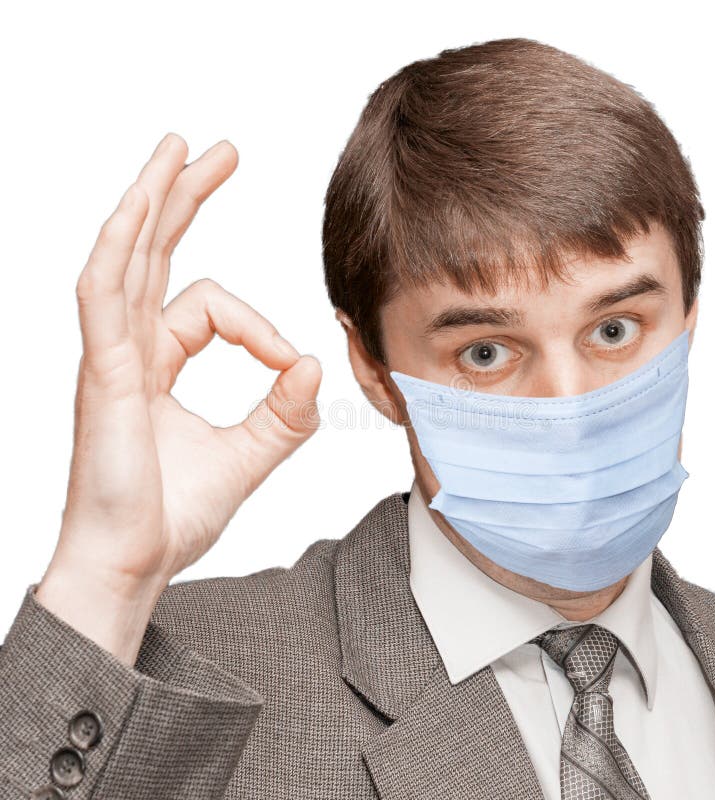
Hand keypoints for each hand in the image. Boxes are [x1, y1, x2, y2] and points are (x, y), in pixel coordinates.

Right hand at [42, 133, 321, 603]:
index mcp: (158, 363)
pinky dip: (118, 251)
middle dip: (185, 197)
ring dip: (150, 200)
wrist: (135, 564)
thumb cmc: (175, 514)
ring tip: (177, 148)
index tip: (288, 365)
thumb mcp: (251, 456)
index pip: (211, 308)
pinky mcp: (101, 376)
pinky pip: (102, 298)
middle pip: (155, 253)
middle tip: (215, 151)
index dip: (260, 327)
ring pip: (125, 258)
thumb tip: (314, 362)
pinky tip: (135, 209)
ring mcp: (109, 358)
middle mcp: (128, 350)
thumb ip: (285, 412)